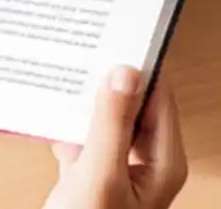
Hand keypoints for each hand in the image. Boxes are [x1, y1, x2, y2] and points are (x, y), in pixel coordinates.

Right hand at [43, 67, 187, 208]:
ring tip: (65, 95)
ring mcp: (121, 168)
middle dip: (108, 87)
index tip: (115, 44)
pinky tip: (56, 134)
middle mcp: (147, 163)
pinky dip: (70, 132)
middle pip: (134, 106)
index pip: (159, 98)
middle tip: (84, 63)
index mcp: (164, 163)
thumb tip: (124, 75)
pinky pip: (88, 137)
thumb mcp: (100, 176)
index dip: (139, 69)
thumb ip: (112, 125)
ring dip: (86, 109)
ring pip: (108, 120)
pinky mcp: (96, 174)